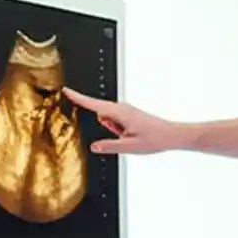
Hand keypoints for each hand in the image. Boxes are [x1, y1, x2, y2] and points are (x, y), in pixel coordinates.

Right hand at [63, 88, 190, 154]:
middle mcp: (122, 108)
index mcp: (119, 112)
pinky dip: (120, 131)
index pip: (93, 104)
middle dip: (107, 127)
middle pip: (101, 115)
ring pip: (109, 121)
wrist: (171, 135)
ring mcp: (126, 111)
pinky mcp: (130, 115)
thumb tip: (94, 146)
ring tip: (131, 138)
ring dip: (115, 131)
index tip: (65, 90)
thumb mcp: (129, 146)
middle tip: (123, 136)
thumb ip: (109, 146)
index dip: (78, 97)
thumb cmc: (155, 138)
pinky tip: (133, 136)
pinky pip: (117, 123)